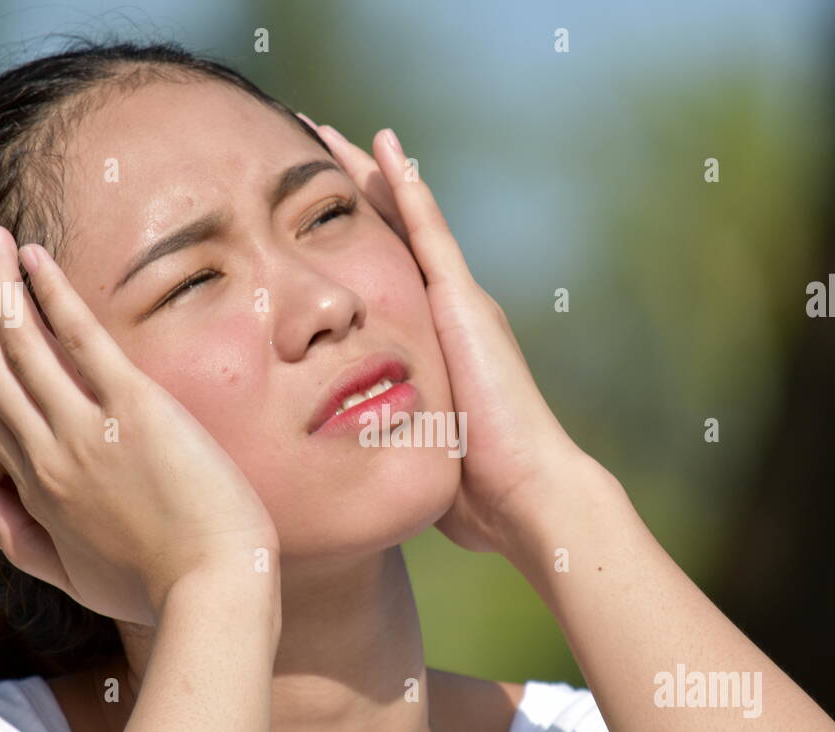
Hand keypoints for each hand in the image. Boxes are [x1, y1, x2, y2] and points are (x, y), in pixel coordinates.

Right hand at [0, 218, 278, 625]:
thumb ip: (9, 527)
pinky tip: (34, 256)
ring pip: (17, 342)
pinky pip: (80, 340)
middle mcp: (46, 451)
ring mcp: (86, 429)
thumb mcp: (67, 572)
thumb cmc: (154, 586)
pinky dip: (51, 294)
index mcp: (32, 485)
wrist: (216, 591)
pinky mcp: (136, 411)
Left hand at [301, 117, 593, 553]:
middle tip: (313, 153)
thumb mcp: (415, 449)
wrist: (526, 496)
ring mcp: (459, 301)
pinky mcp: (462, 301)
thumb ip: (389, 434)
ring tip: (331, 133)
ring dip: (369, 174)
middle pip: (390, 236)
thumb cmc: (476, 493)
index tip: (309, 215)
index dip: (349, 242)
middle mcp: (448, 312)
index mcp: (433, 346)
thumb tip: (351, 454)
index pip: (382, 278)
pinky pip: (427, 230)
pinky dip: (404, 185)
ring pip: (405, 220)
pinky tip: (381, 146)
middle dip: (353, 194)